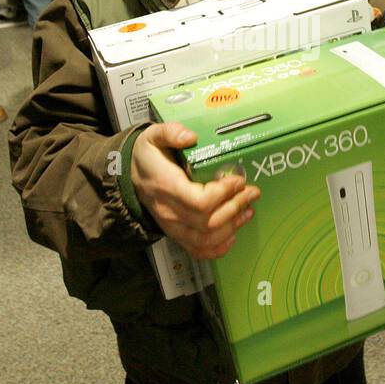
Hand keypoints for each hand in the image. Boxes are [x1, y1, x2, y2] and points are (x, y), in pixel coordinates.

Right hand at [130, 122, 259, 260]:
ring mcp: (172, 227)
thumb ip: (171, 132)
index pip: (199, 202)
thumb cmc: (148, 156)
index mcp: (165, 187)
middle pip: (207, 222)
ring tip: (248, 210)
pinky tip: (233, 234)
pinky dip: (218, 248)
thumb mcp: (153, 135)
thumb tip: (190, 136)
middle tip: (252, 193)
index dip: (224, 194)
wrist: (132, 176)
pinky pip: (198, 250)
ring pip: (206, 239)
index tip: (238, 180)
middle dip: (235, 208)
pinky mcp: (176, 235)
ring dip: (232, 227)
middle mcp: (169, 212)